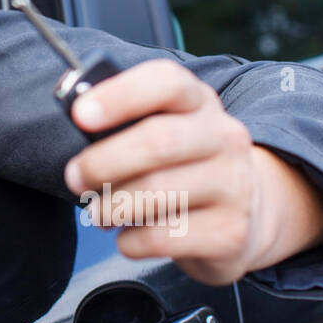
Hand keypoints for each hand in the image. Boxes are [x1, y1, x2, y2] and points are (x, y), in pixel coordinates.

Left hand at [63, 58, 322, 285]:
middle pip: (157, 141)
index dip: (120, 95)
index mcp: (199, 101)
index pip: (167, 82)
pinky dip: (130, 240)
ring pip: (157, 193)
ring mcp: (234, 185)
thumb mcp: (164, 128)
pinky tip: (128, 236)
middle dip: (102, 162)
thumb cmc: (183, 164)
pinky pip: (163, 238)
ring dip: (111, 206)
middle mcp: (224, 137)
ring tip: (99, 212)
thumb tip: (76, 118)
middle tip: (74, 178)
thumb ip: (126, 121)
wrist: (247, 212)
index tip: (80, 115)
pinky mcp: (231, 233)